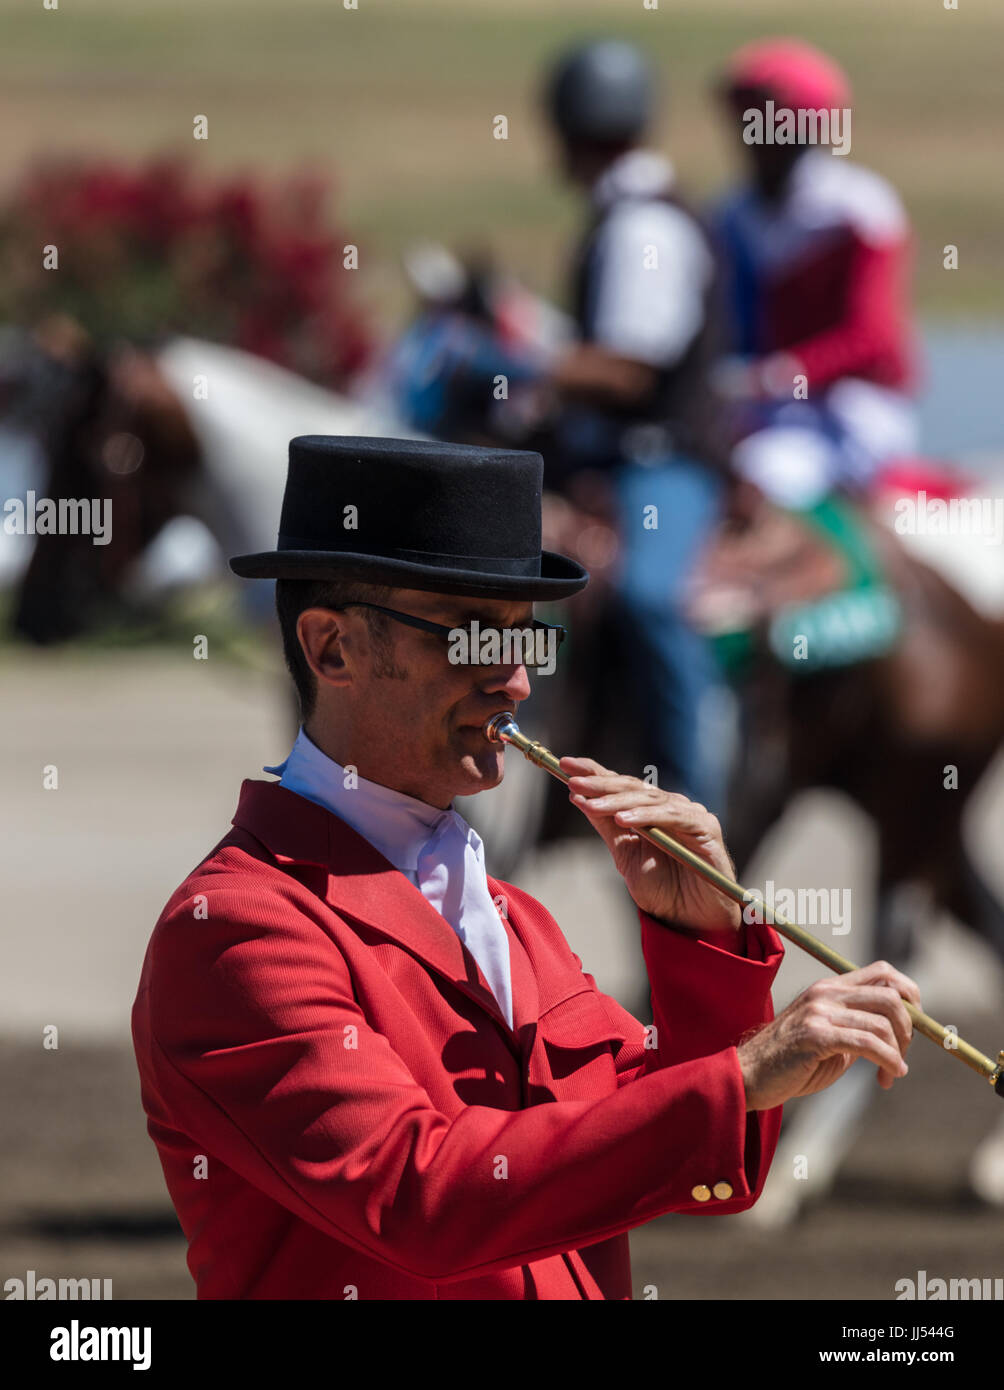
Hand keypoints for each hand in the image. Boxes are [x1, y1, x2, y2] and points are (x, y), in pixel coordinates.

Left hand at [562, 758, 740, 931]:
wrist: (692, 920)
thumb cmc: (662, 890)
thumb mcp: (625, 855)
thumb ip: (607, 827)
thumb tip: (577, 797)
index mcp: (650, 811)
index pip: (620, 785)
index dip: (594, 772)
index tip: (564, 764)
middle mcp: (669, 806)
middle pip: (632, 788)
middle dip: (600, 783)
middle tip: (573, 780)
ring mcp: (689, 814)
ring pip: (649, 799)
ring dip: (617, 801)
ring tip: (591, 804)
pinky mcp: (705, 826)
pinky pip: (673, 816)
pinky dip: (646, 816)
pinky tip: (623, 819)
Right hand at [737, 960, 921, 1109]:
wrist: (751, 1075)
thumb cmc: (793, 1061)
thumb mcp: (830, 1035)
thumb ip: (858, 1026)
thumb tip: (902, 1030)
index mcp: (830, 987)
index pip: (884, 973)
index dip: (909, 995)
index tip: (914, 1026)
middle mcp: (826, 992)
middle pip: (891, 996)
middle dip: (909, 1029)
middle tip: (903, 1056)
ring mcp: (819, 1012)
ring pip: (882, 1023)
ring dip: (898, 1053)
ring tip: (892, 1073)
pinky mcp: (816, 1036)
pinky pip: (867, 1043)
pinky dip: (887, 1061)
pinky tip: (887, 1076)